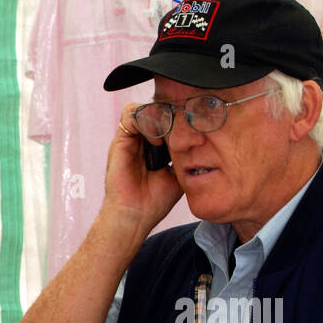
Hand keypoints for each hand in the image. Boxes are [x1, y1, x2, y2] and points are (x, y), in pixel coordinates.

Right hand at [103, 101, 182, 228]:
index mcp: (155, 146)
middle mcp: (142, 139)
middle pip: (157, 109)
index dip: (180, 117)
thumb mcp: (179, 175)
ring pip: (144, 107)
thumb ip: (186, 157)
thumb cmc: (155, 201)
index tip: (194, 126)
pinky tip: (156, 141)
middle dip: (171, 115)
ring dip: (158, 117)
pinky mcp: (120, 140)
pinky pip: (131, 114)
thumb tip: (202, 143)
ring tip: (167, 136)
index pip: (167, 117)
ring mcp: (131, 139)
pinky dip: (145, 121)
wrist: (135, 215)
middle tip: (184, 128)